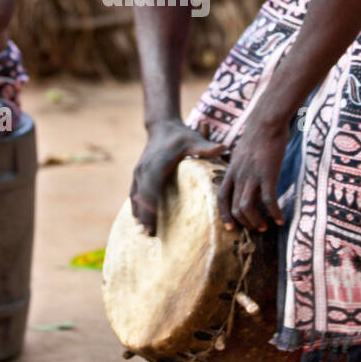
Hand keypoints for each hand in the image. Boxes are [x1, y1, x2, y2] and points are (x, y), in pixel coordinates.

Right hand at [131, 119, 227, 234]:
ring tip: (145, 233)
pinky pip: (134, 193)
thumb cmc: (180, 135)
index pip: (151, 188)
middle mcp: (145, 169)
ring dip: (139, 214)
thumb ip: (207, 146)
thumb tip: (225, 147)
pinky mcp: (138, 174)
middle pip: (142, 196)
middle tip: (149, 235)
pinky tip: (139, 221)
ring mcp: (139, 172)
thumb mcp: (194, 139)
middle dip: (145, 216)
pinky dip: (136, 207)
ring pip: (136, 196)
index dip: (150, 207)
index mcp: (157, 164)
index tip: (152, 222)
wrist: (161, 126)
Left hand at [217, 111, 288, 232]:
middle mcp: (239, 176)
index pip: (222, 197)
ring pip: (247, 207)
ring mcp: (252, 176)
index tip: (230, 228)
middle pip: (235, 207)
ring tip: (266, 227)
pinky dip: (274, 213)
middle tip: (256, 228)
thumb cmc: (258, 136)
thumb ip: (241, 167)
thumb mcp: (243, 153)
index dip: (224, 215)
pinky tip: (281, 219)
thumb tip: (245, 177)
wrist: (266, 122)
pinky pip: (269, 200)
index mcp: (232, 171)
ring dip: (256, 221)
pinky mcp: (268, 175)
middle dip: (244, 222)